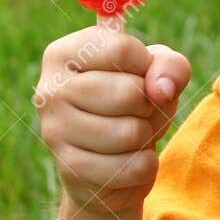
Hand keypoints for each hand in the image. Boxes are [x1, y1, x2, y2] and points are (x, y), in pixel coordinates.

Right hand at [35, 27, 191, 213]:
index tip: (137, 75)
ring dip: (146, 136)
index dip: (147, 66)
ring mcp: (54, 131)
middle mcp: (50, 90)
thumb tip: (162, 91)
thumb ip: (170, 66)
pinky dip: (143, 165)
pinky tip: (124, 160)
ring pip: (131, 132)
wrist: (110, 162)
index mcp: (64, 54)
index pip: (123, 49)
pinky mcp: (70, 170)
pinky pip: (133, 167)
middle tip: (134, 110)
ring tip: (129, 134)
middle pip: (129, 92)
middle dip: (149, 105)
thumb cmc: (134, 102)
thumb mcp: (157, 72)